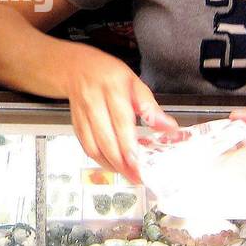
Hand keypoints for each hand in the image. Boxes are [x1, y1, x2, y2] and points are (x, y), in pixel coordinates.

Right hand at [60, 46, 177, 183]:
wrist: (76, 68)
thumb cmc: (109, 75)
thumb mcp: (134, 83)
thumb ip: (151, 107)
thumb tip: (169, 128)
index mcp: (112, 88)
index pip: (120, 119)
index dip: (127, 144)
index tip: (137, 162)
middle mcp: (94, 101)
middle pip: (105, 138)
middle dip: (121, 162)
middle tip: (136, 176)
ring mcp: (82, 114)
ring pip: (93, 146)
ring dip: (110, 164)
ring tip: (127, 174)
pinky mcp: (75, 124)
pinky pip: (86, 147)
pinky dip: (99, 160)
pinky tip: (112, 165)